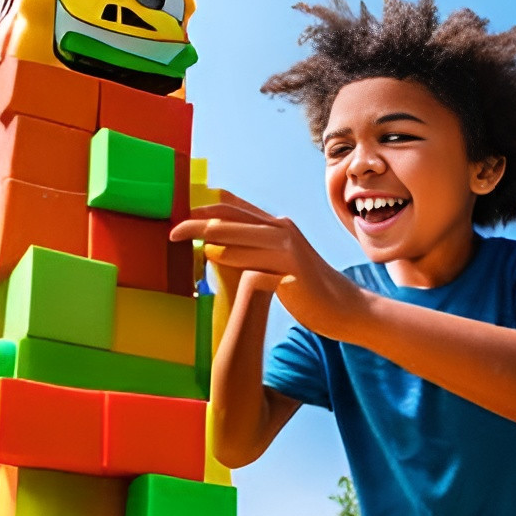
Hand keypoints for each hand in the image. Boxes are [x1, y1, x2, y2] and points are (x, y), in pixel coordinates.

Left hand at [170, 195, 361, 338]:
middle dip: (197, 220)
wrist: (344, 308)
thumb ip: (252, 252)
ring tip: (181, 237)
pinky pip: (251, 259)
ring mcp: (287, 247)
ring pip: (238, 234)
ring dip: (207, 235)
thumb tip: (214, 248)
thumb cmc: (307, 290)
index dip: (205, 207)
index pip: (234, 208)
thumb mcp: (278, 263)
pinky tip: (209, 257)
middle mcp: (282, 229)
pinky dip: (228, 256)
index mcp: (277, 226)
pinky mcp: (289, 269)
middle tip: (171, 229)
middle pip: (231, 217)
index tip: (180, 214)